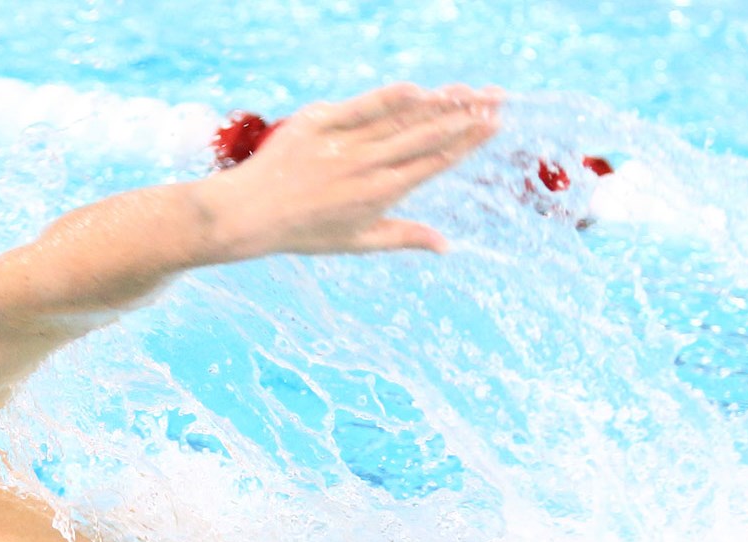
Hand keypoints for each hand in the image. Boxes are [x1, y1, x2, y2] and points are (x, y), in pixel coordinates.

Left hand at [194, 82, 501, 258]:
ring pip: (399, 119)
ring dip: (437, 103)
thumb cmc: (304, 231)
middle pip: (426, 136)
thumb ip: (404, 236)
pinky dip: (389, 98)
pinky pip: (359, 107)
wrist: (249, 214)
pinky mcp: (318, 124)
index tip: (494, 124)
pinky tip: (417, 88)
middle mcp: (366, 168)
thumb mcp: (357, 241)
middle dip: (465, 116)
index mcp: (380, 196)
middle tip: (498, 98)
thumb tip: (447, 246)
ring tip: (468, 89)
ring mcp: (342, 145)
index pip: (433, 162)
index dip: (466, 142)